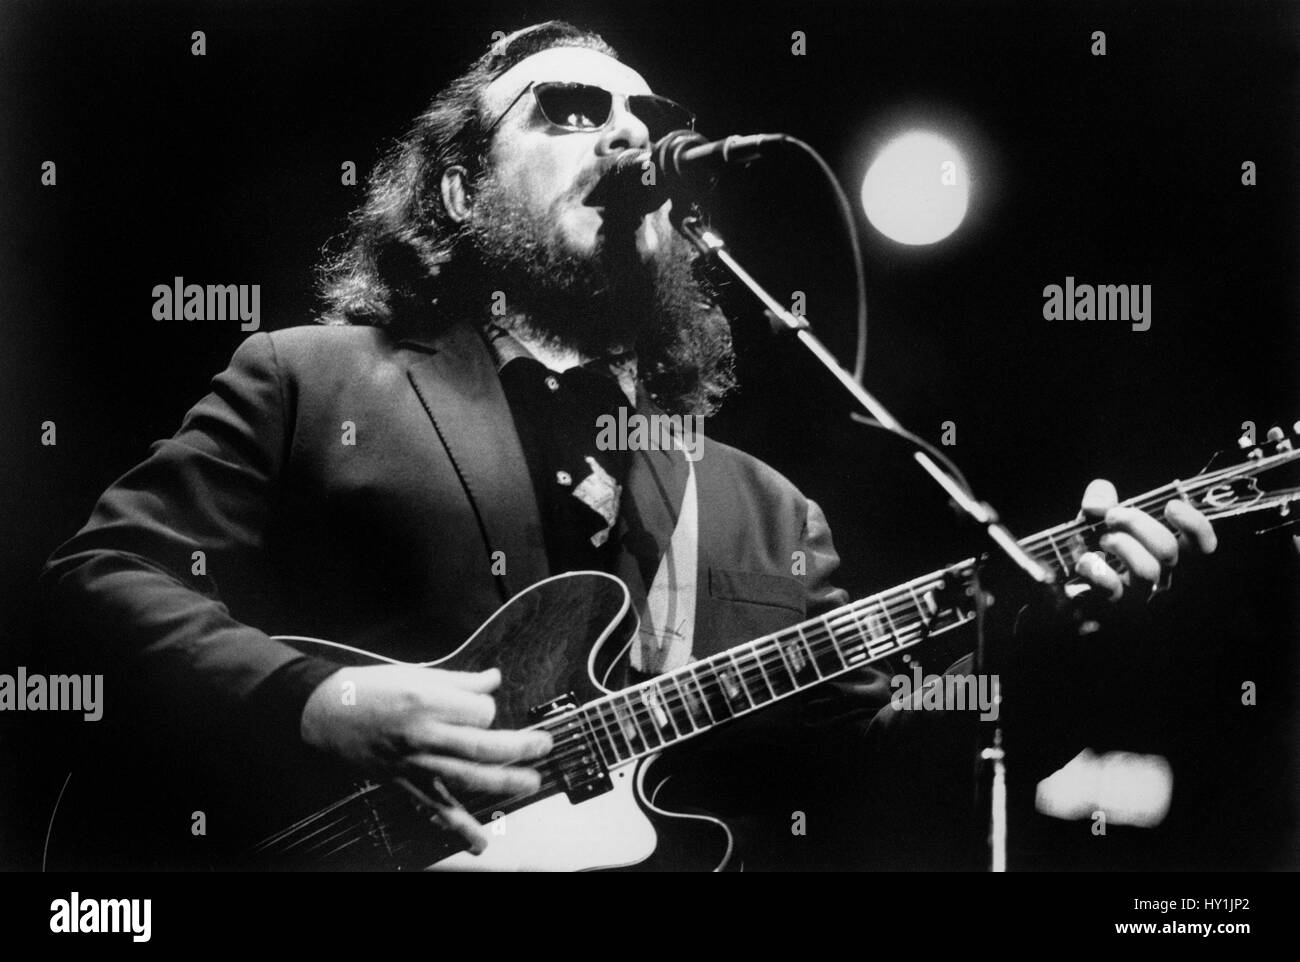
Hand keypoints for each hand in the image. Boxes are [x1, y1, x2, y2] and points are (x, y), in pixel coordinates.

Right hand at [300, 664, 551, 853]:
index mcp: (427, 700)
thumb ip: (460, 681)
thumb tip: (493, 680)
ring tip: (531, 782)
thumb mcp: (415, 673)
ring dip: (505, 783)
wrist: (325, 714)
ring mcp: (415, 763)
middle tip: (544, 745)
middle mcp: (423, 733)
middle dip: (520, 746)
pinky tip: (479, 843)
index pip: (480, 709)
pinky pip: (437, 808)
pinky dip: (459, 829)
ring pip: (468, 777)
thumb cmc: (368, 689)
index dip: (490, 707)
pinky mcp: (406, 783)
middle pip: (483, 745)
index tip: (487, 705)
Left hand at [1072, 478, 1217, 602]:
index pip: (1202, 546)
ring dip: (1121, 545)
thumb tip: (1095, 506)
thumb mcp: (1097, 516)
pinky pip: (1112, 588)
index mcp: (1166, 554)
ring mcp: (1139, 596)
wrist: (1063, 586)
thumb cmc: (1092, 548)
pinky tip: (1085, 561)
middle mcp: (1161, 577)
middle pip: (1167, 549)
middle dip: (1138, 522)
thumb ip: (1100, 497)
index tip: (1170, 506)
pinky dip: (1096, 569)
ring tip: (1103, 540)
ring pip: (1148, 570)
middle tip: (1112, 516)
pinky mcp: (1113, 608)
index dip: (1195, 525)